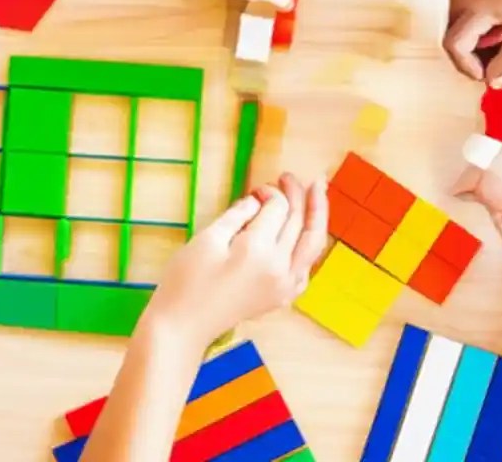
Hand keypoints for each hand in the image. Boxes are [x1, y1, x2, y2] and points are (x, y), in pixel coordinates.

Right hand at [141, 174, 327, 350]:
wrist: (183, 325)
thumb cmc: (187, 280)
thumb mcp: (208, 238)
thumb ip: (238, 215)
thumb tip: (258, 201)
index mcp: (259, 250)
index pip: (277, 209)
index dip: (270, 192)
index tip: (256, 188)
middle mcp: (280, 268)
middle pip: (298, 222)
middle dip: (296, 194)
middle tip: (289, 176)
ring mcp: (285, 286)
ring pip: (312, 244)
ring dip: (316, 215)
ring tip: (318, 190)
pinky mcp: (282, 297)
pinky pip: (306, 267)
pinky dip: (309, 246)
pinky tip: (307, 233)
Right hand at [442, 0, 501, 85]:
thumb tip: (492, 81)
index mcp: (471, 7)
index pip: (454, 49)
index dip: (468, 67)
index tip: (487, 74)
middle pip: (455, 33)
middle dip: (475, 48)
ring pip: (458, 16)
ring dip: (476, 28)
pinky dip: (475, 8)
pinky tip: (500, 0)